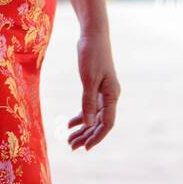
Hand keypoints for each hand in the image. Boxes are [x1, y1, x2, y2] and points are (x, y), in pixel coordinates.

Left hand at [68, 29, 120, 151]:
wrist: (93, 35)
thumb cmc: (92, 54)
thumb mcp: (89, 79)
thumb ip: (88, 101)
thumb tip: (87, 124)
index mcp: (112, 95)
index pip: (106, 123)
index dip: (97, 137)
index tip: (85, 148)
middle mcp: (110, 96)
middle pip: (99, 123)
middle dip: (87, 136)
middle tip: (71, 146)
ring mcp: (104, 92)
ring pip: (94, 117)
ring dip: (82, 129)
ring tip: (69, 140)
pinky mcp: (96, 87)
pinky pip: (89, 107)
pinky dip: (80, 116)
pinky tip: (70, 124)